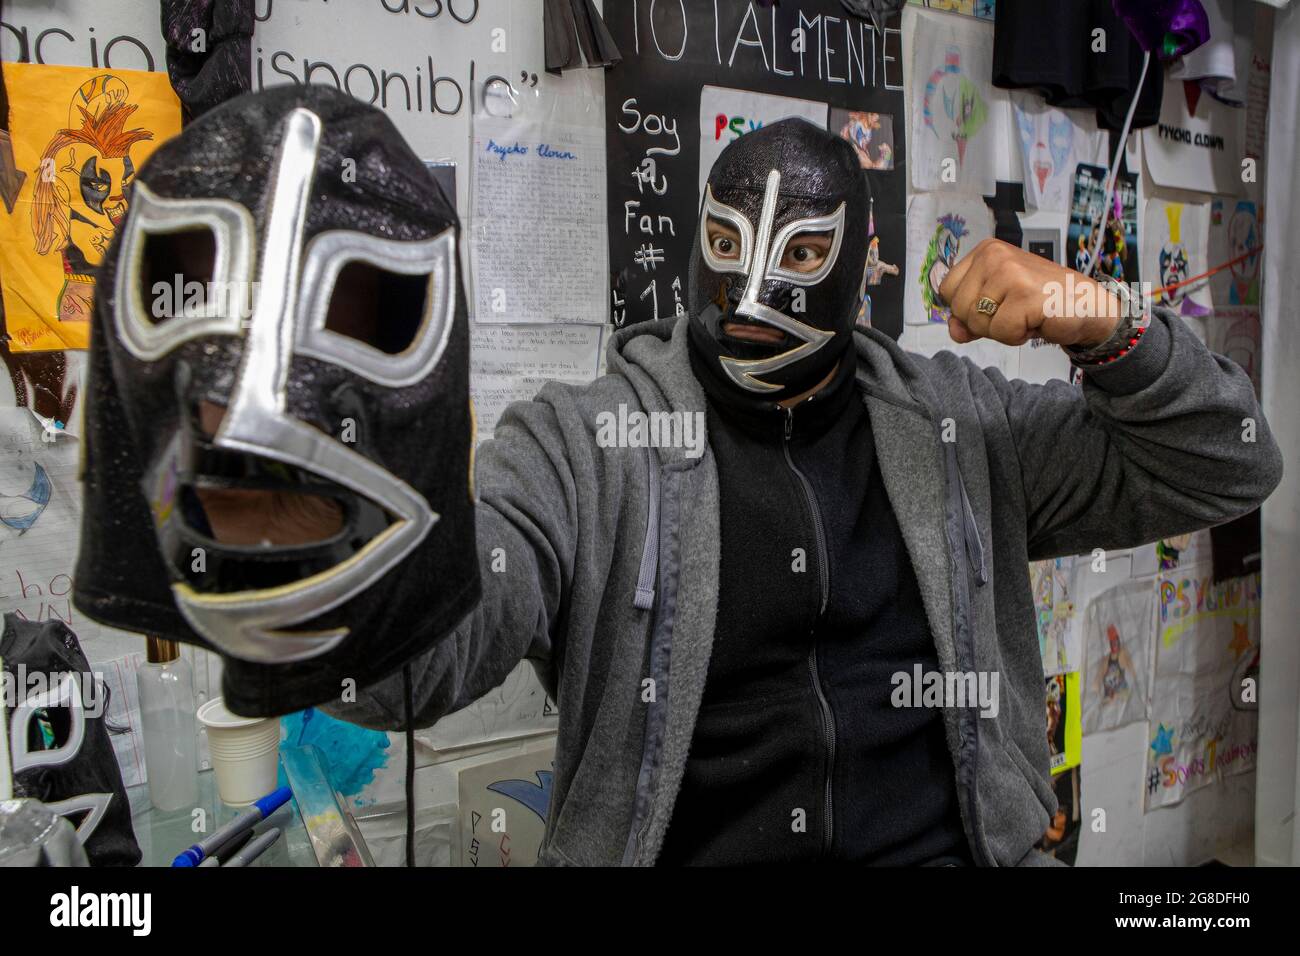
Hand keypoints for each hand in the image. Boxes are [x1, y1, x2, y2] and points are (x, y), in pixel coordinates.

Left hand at [938, 239, 1121, 347]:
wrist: (1087, 306)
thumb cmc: (1041, 302)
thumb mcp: (998, 306)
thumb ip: (969, 317)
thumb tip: (954, 330)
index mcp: (985, 251)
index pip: (947, 290)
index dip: (966, 309)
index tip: (994, 306)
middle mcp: (995, 255)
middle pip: (959, 308)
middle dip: (984, 323)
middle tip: (1014, 312)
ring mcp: (1010, 272)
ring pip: (978, 322)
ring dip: (1002, 330)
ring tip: (1026, 315)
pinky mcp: (1025, 293)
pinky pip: (1001, 331)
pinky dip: (1017, 336)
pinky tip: (1036, 320)